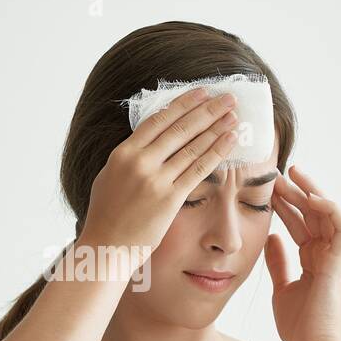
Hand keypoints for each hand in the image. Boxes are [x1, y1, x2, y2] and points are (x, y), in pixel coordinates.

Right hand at [78, 88, 238, 252]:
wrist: (106, 247)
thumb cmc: (107, 216)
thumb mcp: (110, 176)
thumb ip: (130, 158)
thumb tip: (149, 142)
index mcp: (123, 153)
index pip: (158, 120)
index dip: (183, 104)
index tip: (202, 92)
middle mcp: (139, 162)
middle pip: (180, 128)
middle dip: (207, 110)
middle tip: (228, 98)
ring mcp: (155, 180)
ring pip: (192, 147)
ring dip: (216, 128)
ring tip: (233, 116)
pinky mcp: (170, 199)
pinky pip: (198, 170)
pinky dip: (217, 152)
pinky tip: (230, 141)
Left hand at [265, 165, 340, 340]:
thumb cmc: (300, 324)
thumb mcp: (282, 286)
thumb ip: (279, 261)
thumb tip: (271, 238)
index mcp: (313, 258)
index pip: (300, 223)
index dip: (285, 205)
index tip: (267, 190)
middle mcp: (326, 253)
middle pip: (312, 214)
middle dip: (295, 192)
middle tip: (277, 174)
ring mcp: (334, 256)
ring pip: (326, 214)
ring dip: (311, 192)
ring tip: (292, 175)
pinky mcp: (340, 261)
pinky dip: (329, 210)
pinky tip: (311, 197)